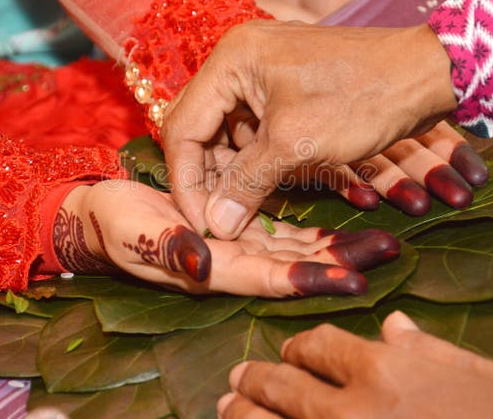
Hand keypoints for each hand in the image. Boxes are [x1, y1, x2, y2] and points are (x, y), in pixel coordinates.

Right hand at [54, 180, 398, 296]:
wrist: (104, 212)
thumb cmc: (114, 221)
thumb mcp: (134, 231)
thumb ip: (168, 249)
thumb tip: (201, 265)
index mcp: (210, 266)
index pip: (267, 276)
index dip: (308, 278)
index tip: (353, 279)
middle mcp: (232, 261)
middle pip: (293, 265)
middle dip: (339, 263)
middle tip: (388, 253)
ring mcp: (239, 244)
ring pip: (297, 247)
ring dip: (337, 246)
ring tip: (382, 237)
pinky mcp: (239, 226)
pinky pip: (285, 228)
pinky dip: (314, 227)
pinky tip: (344, 217)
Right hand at [162, 20, 457, 238]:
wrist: (425, 73)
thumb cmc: (363, 99)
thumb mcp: (297, 145)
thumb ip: (247, 184)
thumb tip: (214, 225)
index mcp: (231, 61)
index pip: (183, 126)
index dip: (186, 180)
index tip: (199, 222)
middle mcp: (238, 60)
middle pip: (200, 127)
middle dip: (207, 176)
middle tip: (218, 218)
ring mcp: (260, 71)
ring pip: (226, 132)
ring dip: (232, 172)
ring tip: (243, 209)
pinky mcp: (282, 86)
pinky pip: (253, 128)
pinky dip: (256, 159)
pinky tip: (266, 187)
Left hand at [218, 312, 492, 418]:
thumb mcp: (480, 377)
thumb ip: (428, 347)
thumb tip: (392, 323)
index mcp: (384, 370)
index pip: (319, 346)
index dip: (300, 346)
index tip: (293, 351)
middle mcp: (348, 410)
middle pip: (282, 386)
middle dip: (255, 379)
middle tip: (237, 378)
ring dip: (243, 415)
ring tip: (228, 409)